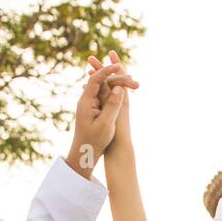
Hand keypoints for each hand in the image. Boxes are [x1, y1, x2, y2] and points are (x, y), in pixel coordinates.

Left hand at [67, 54, 137, 174]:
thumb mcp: (105, 124)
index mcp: (86, 102)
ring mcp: (91, 105)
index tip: (119, 66)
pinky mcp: (95, 110)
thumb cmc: (94, 141)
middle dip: (119, 80)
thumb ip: (112, 105)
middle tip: (136, 83)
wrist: (85, 154)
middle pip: (103, 82)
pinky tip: (127, 90)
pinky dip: (117, 92)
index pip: (95, 79)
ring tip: (136, 85)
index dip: (107, 70)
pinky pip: (106, 95)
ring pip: (106, 89)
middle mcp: (87, 100)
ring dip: (121, 86)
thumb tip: (119, 88)